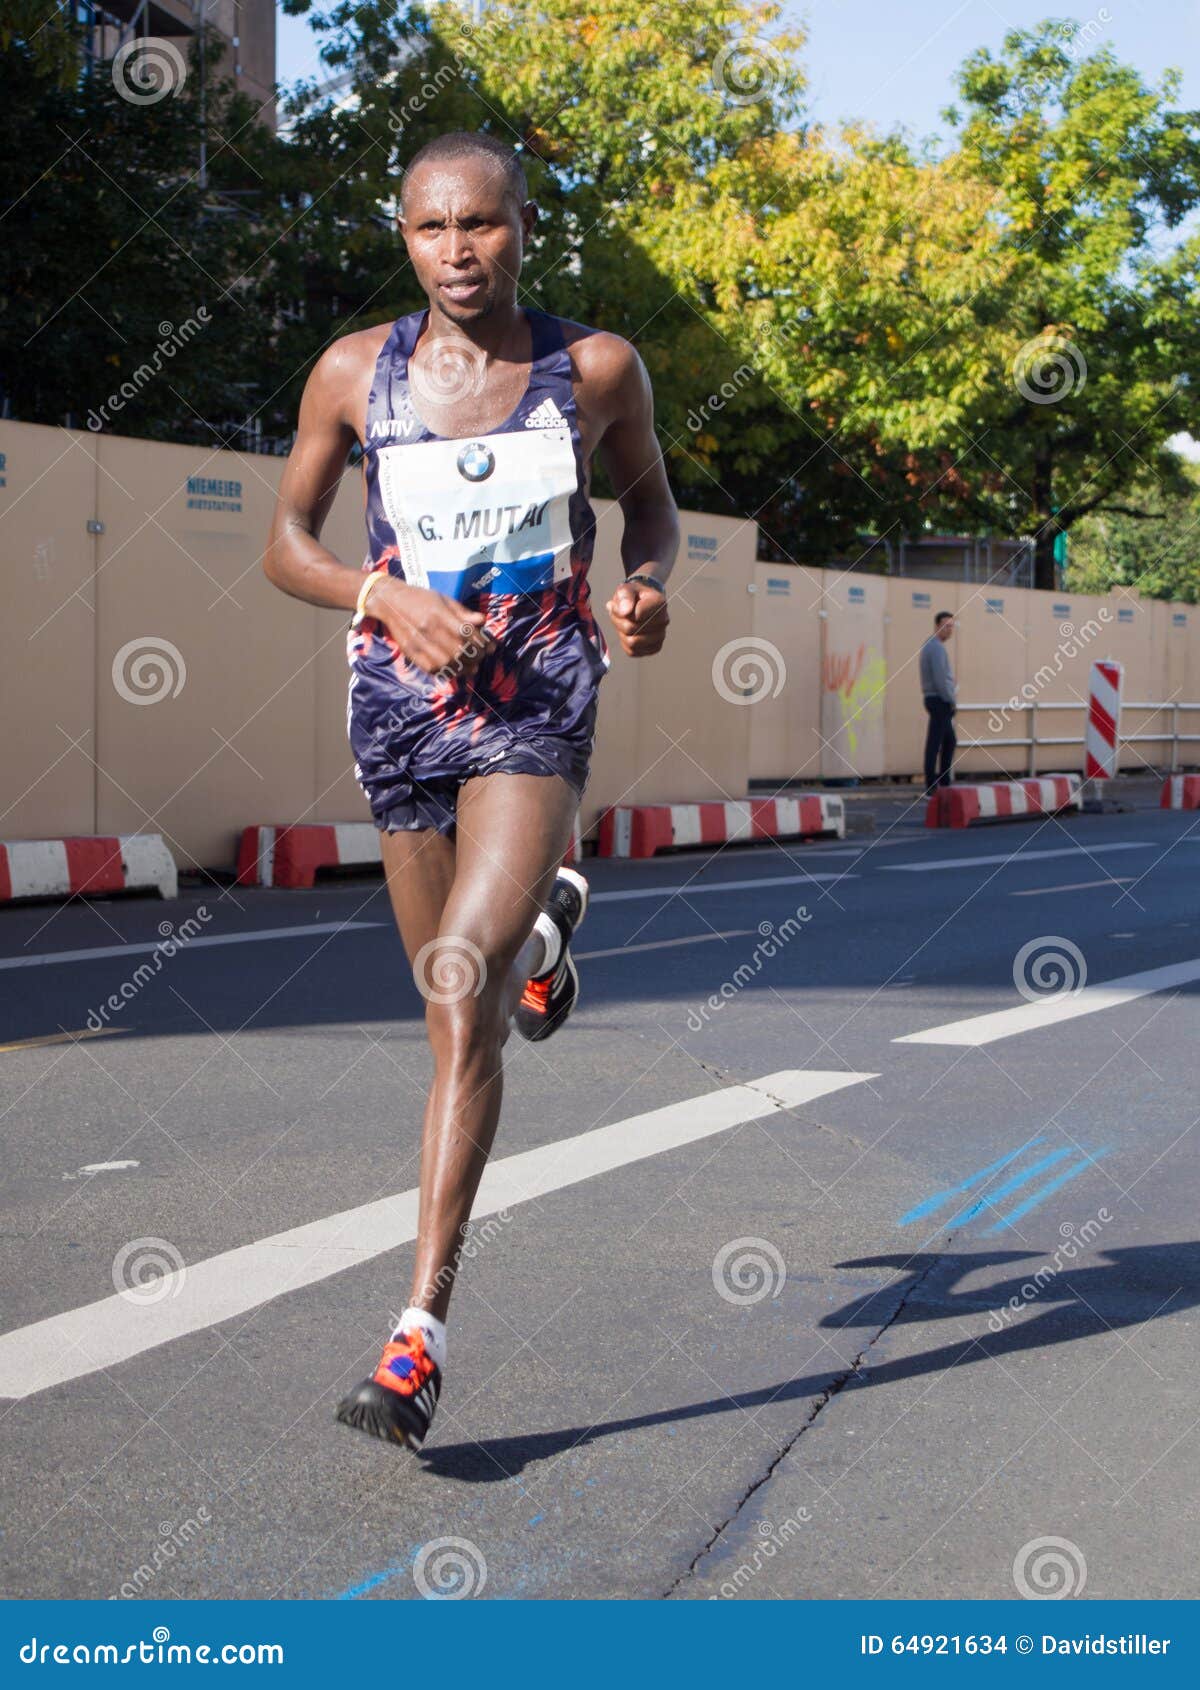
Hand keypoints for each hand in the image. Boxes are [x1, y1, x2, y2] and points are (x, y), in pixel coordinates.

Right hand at [367, 579, 492, 676]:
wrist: (389, 602)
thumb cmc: (420, 598)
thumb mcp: (443, 599)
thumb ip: (462, 612)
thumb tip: (482, 621)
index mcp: (438, 613)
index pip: (465, 632)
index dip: (481, 642)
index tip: (489, 647)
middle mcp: (428, 629)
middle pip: (458, 650)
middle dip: (474, 657)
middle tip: (480, 658)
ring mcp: (418, 642)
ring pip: (446, 663)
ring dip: (463, 668)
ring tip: (471, 668)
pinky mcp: (410, 652)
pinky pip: (431, 669)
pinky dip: (446, 672)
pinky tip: (454, 670)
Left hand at [606, 578, 668, 657]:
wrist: (639, 603)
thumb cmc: (632, 596)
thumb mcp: (625, 589)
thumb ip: (624, 596)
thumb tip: (626, 612)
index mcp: (660, 603)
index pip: (635, 615)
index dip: (622, 610)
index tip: (622, 604)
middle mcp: (664, 620)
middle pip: (631, 629)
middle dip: (618, 621)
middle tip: (619, 613)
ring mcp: (661, 635)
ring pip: (632, 643)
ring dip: (621, 633)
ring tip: (623, 622)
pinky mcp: (654, 648)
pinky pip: (633, 652)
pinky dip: (625, 643)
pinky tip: (627, 632)